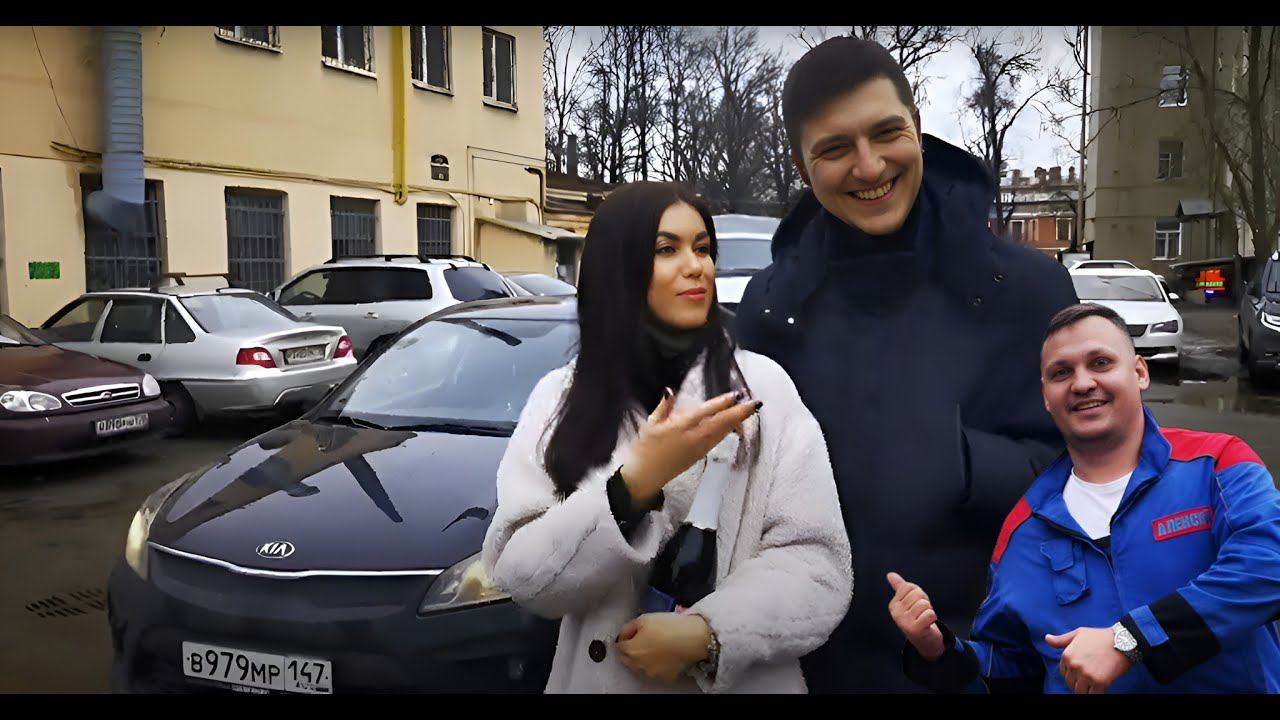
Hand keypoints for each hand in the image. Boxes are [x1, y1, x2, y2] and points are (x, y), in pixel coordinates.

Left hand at [616, 612, 711, 682]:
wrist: (694, 638)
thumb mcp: (644, 618)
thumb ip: (628, 627)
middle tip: (642, 638)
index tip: (631, 633)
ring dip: (644, 657)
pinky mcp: (666, 676)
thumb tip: (623, 634)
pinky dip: (658, 663)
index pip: (619, 646)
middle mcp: (638, 665)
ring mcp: (652, 672)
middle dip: (631, 649)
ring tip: (657, 645)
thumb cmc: (670, 626)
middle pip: (628, 658)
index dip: (624, 638)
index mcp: (631, 650)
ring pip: (641, 665)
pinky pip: (657, 669)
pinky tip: (666, 653)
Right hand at [622, 389, 758, 505]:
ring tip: (749, 411)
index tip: (735, 395)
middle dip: (739, 413)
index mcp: (678, 428)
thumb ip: (663, 407)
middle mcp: (692, 438)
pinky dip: (728, 431)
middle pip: (720, 424)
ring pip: (722, 433)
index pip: (704, 412)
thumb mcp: (650, 425)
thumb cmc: (644, 450)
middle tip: (755, 403)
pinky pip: (717, 441)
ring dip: (737, 422)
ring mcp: (698, 449)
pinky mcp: (699, 456)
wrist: (644, 477)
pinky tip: (734, 425)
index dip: (721, 403)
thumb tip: (669, 391)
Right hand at [887, 572, 945, 660]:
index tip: (917, 606)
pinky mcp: (915, 630)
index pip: (910, 587)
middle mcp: (896, 613)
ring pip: (924, 604)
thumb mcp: (909, 602)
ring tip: (925, 619)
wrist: (925, 641)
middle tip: (922, 614)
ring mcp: (904, 622)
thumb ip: (900, 588)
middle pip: (918, 595)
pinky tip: (928, 624)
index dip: (919, 594)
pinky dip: (932, 618)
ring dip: (929, 611)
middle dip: (925, 603)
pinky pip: (930, 614)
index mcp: (893, 605)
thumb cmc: (918, 618)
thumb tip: (890, 574)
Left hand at [1045, 627, 1133, 693]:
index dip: (1072, 673)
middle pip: (1070, 683)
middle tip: (1088, 679)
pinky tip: (1099, 688)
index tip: (1081, 671)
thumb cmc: (1100, 636)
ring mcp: (1086, 675)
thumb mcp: (1078, 634)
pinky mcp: (1099, 683)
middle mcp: (1074, 666)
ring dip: (1085, 689)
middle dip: (1078, 682)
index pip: (1063, 672)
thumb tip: (1046, 639)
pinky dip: (1095, 693)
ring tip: (1093, 684)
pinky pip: (1092, 695)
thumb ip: (1061, 640)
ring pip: (1079, 691)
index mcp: (1067, 655)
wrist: (1123, 641)